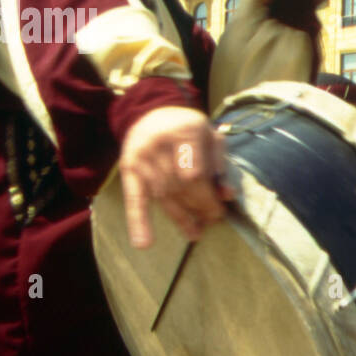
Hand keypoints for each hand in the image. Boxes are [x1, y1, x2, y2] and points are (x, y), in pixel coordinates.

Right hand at [119, 106, 235, 248]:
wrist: (150, 112)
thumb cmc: (187, 127)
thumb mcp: (210, 135)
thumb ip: (220, 162)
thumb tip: (227, 194)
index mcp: (183, 131)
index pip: (195, 173)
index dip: (208, 196)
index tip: (219, 209)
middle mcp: (158, 144)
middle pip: (180, 187)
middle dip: (198, 208)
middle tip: (211, 220)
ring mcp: (141, 158)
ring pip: (163, 196)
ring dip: (181, 218)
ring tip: (195, 233)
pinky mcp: (128, 170)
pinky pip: (134, 198)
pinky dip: (138, 222)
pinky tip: (143, 243)